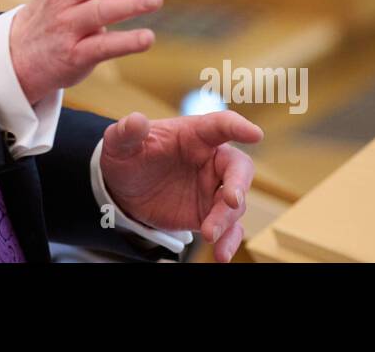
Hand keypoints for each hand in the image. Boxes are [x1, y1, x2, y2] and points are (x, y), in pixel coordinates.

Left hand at [100, 111, 264, 262]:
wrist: (123, 190)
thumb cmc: (128, 155)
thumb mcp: (120, 142)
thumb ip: (127, 132)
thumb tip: (136, 121)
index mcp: (193, 134)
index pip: (220, 125)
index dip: (238, 127)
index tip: (254, 134)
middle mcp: (210, 160)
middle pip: (238, 167)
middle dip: (238, 183)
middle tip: (231, 200)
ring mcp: (212, 188)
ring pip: (234, 203)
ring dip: (226, 219)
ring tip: (209, 234)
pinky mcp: (208, 214)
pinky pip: (228, 228)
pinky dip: (229, 241)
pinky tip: (221, 254)